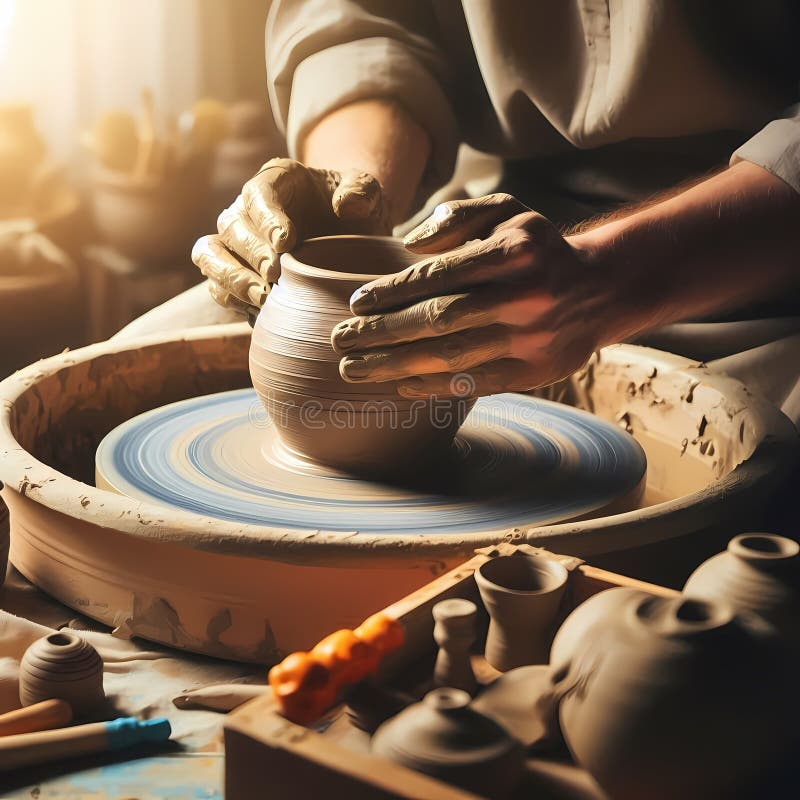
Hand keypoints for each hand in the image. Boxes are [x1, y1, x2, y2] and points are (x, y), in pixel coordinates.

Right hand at [192, 158, 389, 314]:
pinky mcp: (235, 273)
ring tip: (261, 297)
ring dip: (231, 279)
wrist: (348, 238)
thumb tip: (345, 206)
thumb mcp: (368, 194)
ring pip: (211, 256)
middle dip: (250, 253)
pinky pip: (217, 286)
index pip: (258, 194)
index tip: (285, 242)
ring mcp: (235, 242)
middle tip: (275, 274)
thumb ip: (362, 191)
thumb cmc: (354, 212)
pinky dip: (232, 300)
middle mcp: (246, 209)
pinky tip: (258, 313)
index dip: (266, 218)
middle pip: (231, 226)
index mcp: (276, 181)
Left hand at [331, 193, 620, 397]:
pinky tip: (398, 385)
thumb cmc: (538, 248)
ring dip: (396, 366)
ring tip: (353, 369)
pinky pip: (475, 384)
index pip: (441, 275)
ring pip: (452, 358)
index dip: (393, 292)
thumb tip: (410, 244)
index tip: (356, 303)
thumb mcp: (508, 212)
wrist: (601, 290)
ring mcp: (532, 340)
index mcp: (515, 252)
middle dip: (382, 333)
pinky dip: (433, 387)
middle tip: (340, 341)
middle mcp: (526, 297)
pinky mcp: (534, 373)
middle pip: (439, 321)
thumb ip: (459, 217)